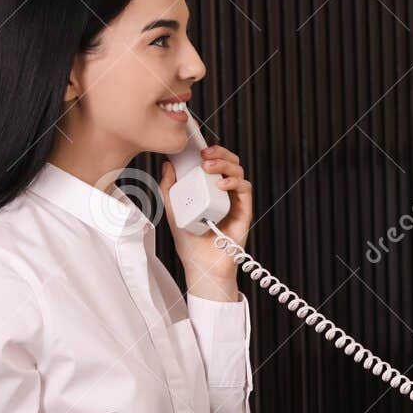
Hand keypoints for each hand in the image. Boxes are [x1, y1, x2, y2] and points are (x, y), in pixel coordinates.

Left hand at [160, 141, 253, 301]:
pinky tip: (221, 185)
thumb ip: (169, 188)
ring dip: (225, 164)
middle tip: (205, 155)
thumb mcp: (172, 210)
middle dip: (219, 153)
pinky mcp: (244, 210)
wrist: (201, 265)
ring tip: (209, 167)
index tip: (197, 148)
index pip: (213, 163)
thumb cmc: (189, 241)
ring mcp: (234, 200)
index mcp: (208, 189)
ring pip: (238, 171)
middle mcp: (224, 192)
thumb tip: (167, 166)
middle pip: (229, 162)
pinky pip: (245, 189)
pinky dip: (235, 182)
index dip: (209, 152)